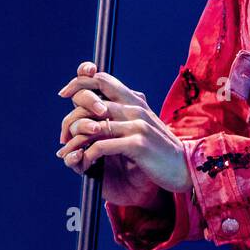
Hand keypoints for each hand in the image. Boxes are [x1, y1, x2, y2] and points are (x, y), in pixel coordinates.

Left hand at [55, 61, 193, 204]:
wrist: (185, 169)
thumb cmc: (158, 152)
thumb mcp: (140, 128)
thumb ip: (120, 118)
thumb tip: (91, 117)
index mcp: (135, 100)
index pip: (102, 79)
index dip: (79, 83)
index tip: (63, 94)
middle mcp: (135, 107)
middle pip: (90, 100)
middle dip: (70, 120)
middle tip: (63, 137)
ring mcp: (137, 124)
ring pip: (91, 125)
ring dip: (75, 142)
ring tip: (69, 154)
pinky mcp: (138, 143)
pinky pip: (100, 145)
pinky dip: (87, 156)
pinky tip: (86, 164)